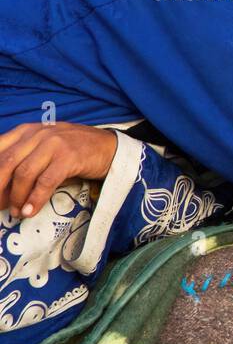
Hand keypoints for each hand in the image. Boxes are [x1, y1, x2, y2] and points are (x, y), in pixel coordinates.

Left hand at [0, 122, 118, 218]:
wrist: (110, 147)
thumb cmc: (75, 150)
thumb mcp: (44, 146)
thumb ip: (25, 157)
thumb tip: (4, 186)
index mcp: (26, 131)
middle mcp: (37, 134)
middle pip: (6, 163)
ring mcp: (54, 144)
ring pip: (24, 173)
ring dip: (18, 197)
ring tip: (17, 212)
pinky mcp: (69, 156)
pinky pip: (46, 181)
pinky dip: (36, 198)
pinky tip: (31, 211)